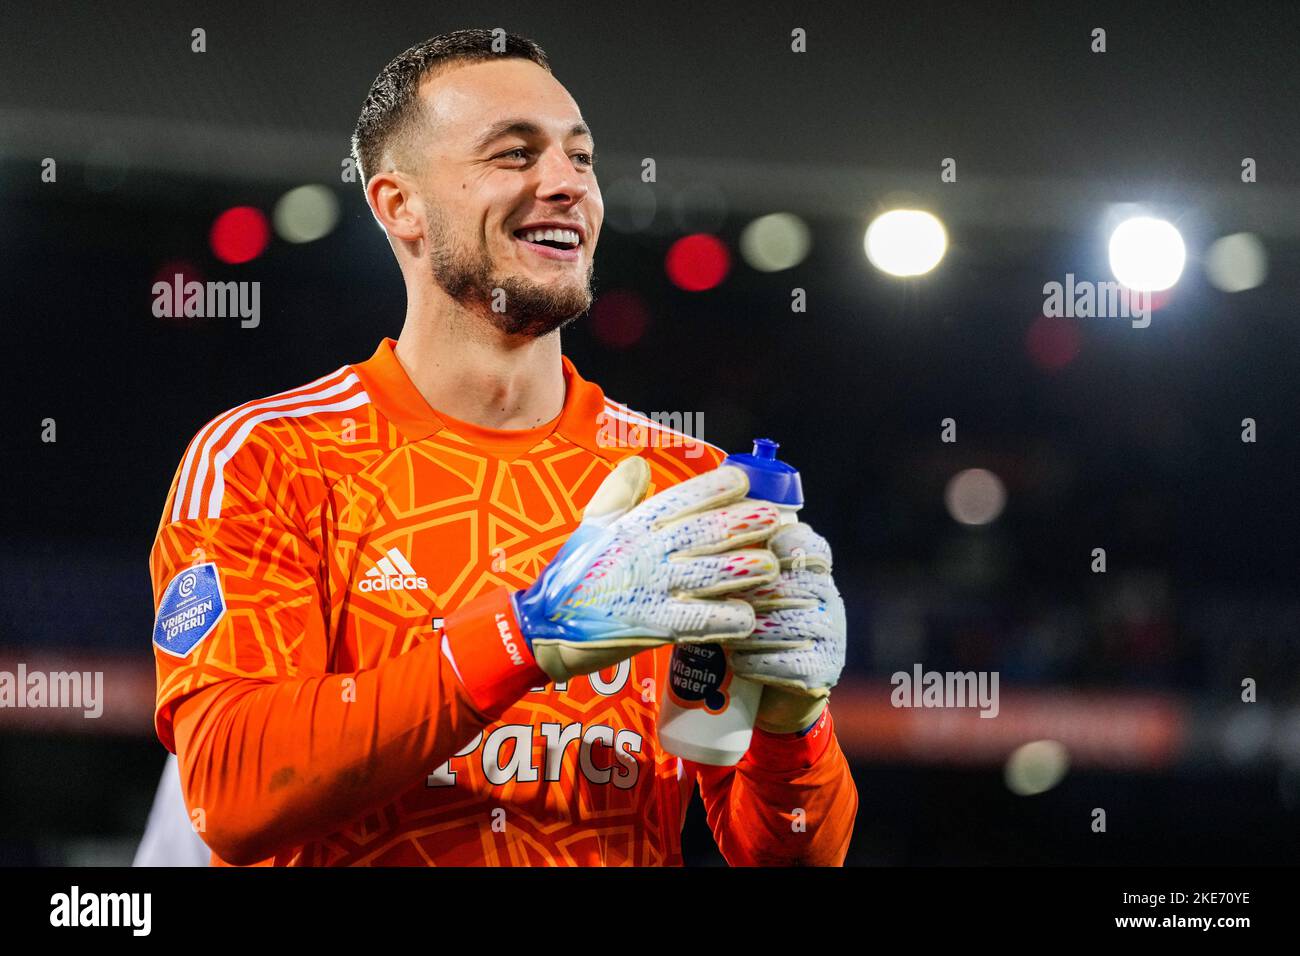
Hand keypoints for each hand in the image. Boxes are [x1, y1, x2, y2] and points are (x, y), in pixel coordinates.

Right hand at [512, 457, 782, 681]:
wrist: (547, 628)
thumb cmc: (577, 576)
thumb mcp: (593, 525)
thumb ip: (619, 492)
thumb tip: (640, 463)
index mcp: (633, 526)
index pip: (679, 499)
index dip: (713, 488)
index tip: (742, 481)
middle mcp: (645, 554)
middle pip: (703, 533)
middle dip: (743, 523)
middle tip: (775, 518)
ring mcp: (650, 590)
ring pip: (709, 575)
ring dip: (744, 570)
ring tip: (770, 565)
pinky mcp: (653, 627)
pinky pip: (697, 622)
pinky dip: (724, 619)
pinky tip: (747, 615)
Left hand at [728, 522, 846, 733]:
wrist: (770, 693)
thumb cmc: (749, 627)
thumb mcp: (749, 589)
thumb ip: (740, 561)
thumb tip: (703, 527)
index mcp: (815, 572)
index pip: (809, 545)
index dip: (782, 545)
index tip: (753, 552)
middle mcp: (830, 600)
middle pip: (787, 586)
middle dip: (746, 595)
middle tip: (713, 602)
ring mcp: (831, 636)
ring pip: (783, 625)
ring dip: (744, 631)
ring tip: (719, 634)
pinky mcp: (823, 671)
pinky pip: (786, 662)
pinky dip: (754, 662)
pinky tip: (736, 662)